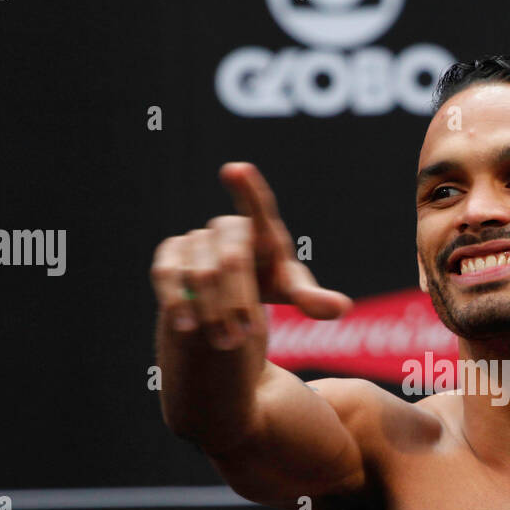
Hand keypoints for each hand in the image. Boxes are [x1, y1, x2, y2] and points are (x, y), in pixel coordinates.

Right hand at [150, 163, 352, 349]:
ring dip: (212, 309)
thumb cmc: (268, 281)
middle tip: (246, 335)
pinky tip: (186, 326)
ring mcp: (196, 238)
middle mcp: (227, 228)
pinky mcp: (170, 254)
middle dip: (239, 300)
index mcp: (262, 232)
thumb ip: (312, 298)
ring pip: (201, 273)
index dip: (249, 189)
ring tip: (225, 341)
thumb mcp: (290, 290)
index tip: (237, 168)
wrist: (227, 286)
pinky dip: (176, 301)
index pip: (259, 208)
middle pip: (233, 258)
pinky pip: (166, 274)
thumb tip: (343, 308)